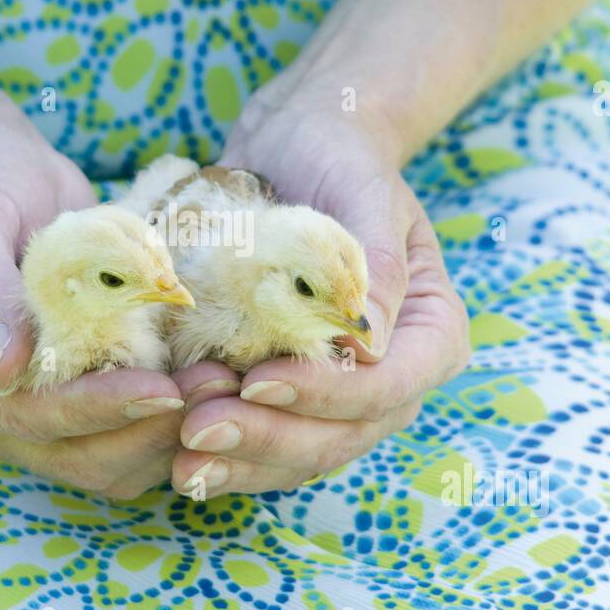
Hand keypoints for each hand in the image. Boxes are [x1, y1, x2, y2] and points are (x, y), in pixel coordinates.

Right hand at [0, 97, 234, 497]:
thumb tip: (3, 372)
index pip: (21, 416)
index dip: (93, 409)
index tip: (161, 389)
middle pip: (70, 455)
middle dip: (145, 431)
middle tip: (216, 388)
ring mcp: (35, 404)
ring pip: (107, 460)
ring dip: (168, 433)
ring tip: (225, 384)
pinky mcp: (79, 389)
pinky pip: (129, 431)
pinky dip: (173, 417)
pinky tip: (217, 381)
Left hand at [170, 104, 470, 496]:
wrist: (295, 150)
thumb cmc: (337, 159)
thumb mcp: (362, 192)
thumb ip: (375, 266)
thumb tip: (371, 345)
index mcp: (432, 333)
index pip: (388, 387)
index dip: (324, 396)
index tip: (258, 382)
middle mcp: (395, 378)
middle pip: (342, 435)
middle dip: (269, 439)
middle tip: (198, 428)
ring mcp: (343, 397)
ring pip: (301, 457)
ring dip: (240, 459)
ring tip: (182, 448)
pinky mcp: (293, 401)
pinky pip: (267, 449)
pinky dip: (226, 458)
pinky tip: (178, 458)